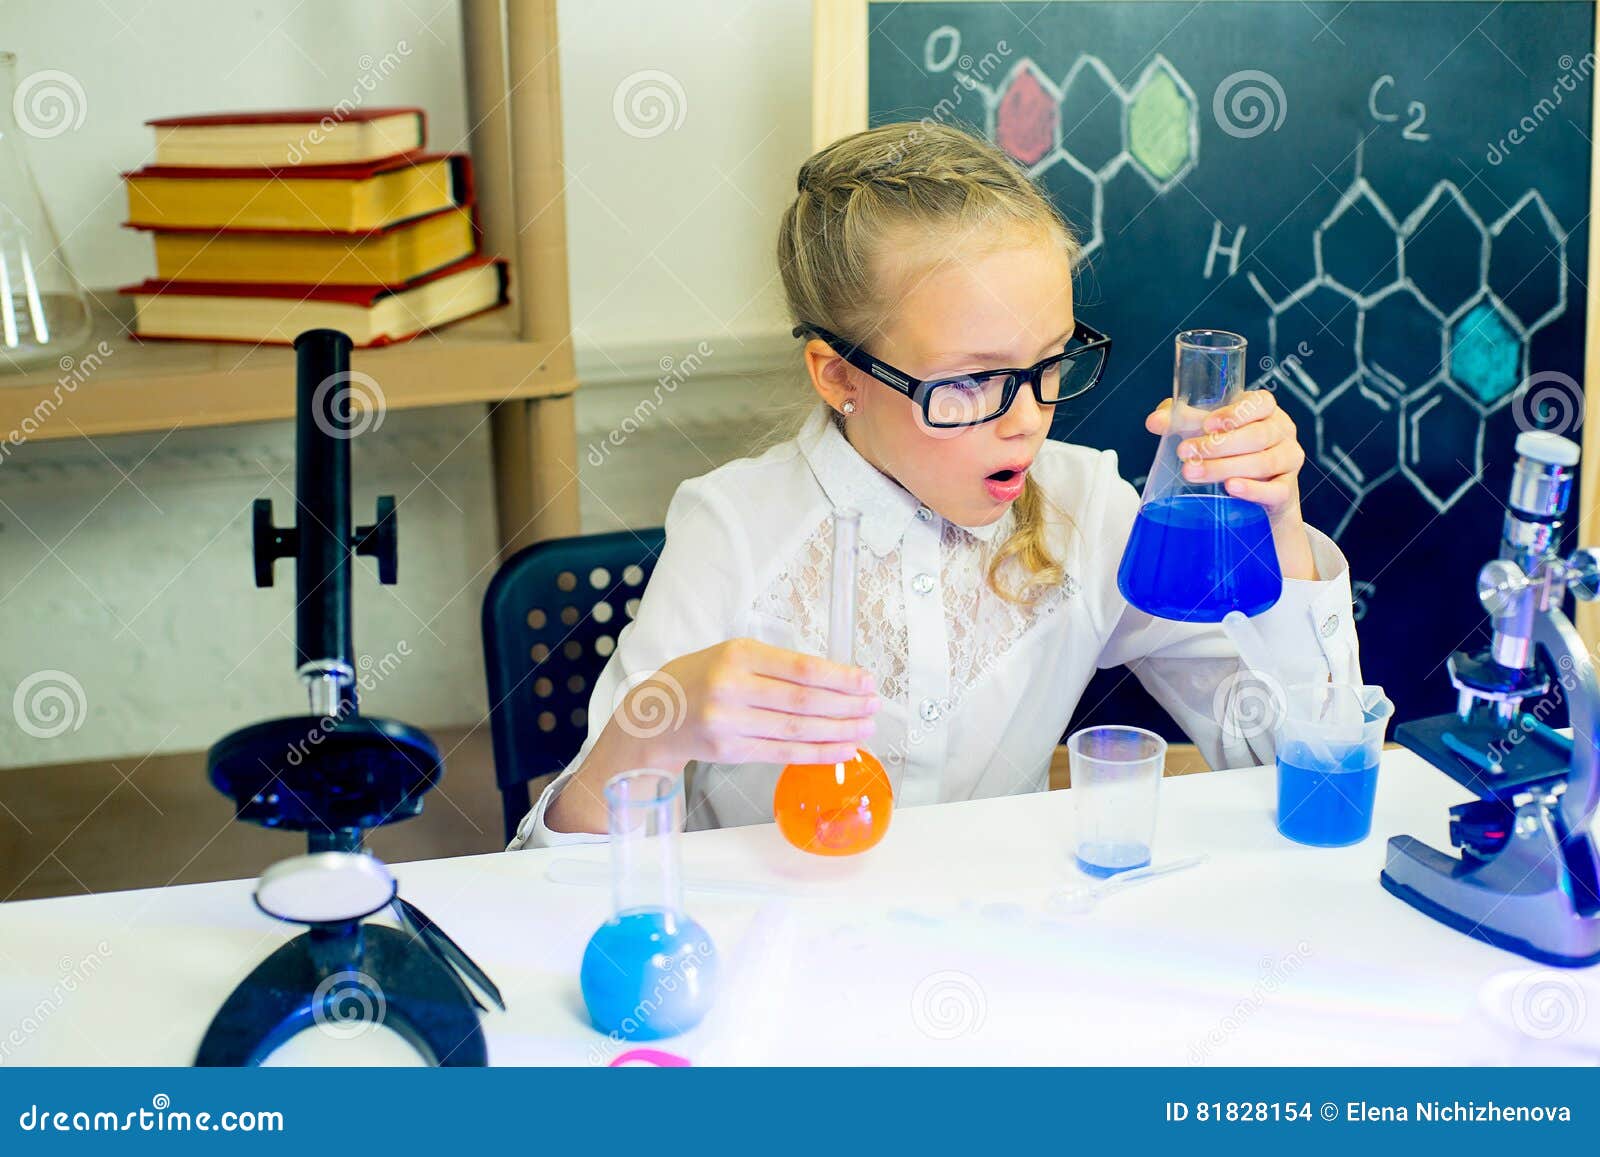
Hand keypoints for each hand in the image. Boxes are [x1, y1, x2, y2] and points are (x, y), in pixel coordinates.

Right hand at [622, 638, 878, 768]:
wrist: (656, 714)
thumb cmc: (702, 678)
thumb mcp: (732, 655)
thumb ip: (776, 666)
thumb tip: (835, 680)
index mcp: (737, 654)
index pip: (800, 669)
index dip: (839, 678)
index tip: (866, 681)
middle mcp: (731, 687)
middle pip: (803, 701)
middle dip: (846, 706)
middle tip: (874, 706)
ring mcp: (729, 722)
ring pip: (796, 730)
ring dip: (838, 731)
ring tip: (865, 728)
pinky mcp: (729, 751)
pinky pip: (783, 754)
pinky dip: (817, 752)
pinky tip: (841, 748)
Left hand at [1145, 389, 1316, 579]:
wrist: (1260, 492)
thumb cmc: (1232, 450)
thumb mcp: (1207, 430)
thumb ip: (1181, 421)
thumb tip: (1154, 421)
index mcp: (1265, 410)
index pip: (1260, 403)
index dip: (1234, 413)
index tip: (1207, 424)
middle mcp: (1282, 431)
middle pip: (1256, 436)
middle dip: (1218, 445)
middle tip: (1184, 452)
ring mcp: (1289, 460)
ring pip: (1263, 462)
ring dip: (1226, 467)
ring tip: (1194, 472)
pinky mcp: (1287, 489)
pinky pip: (1276, 490)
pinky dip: (1254, 489)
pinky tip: (1232, 488)